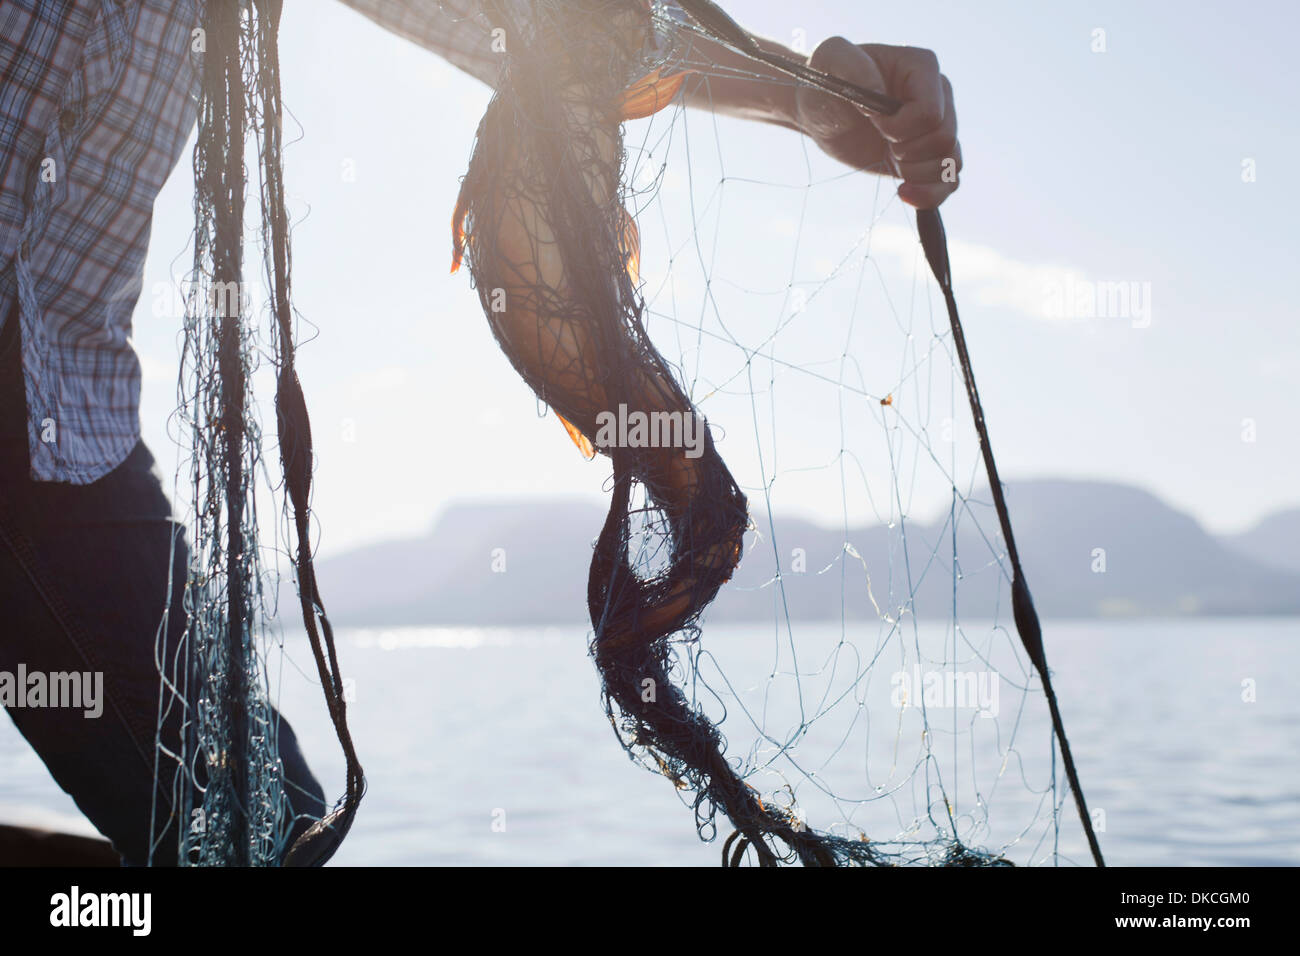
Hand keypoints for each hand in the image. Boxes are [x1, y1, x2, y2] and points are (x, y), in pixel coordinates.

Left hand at [793, 38, 960, 208]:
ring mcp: (938, 126)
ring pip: (951, 163)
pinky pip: (949, 182)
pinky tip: (904, 193)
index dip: (900, 128)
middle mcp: (940, 95)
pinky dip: (930, 195)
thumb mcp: (828, 60)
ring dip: (917, 173)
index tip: (873, 120)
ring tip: (890, 160)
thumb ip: (851, 63)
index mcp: (922, 67)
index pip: (930, 113)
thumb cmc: (825, 82)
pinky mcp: (929, 154)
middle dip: (907, 151)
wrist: (822, 112)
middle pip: (945, 139)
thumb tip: (880, 93)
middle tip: (881, 140)